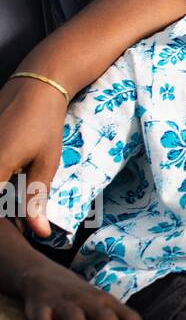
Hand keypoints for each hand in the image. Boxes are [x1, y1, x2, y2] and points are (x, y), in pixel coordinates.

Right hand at [0, 77, 71, 236]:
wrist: (35, 86)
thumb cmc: (44, 124)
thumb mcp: (45, 162)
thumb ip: (36, 198)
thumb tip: (40, 233)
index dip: (4, 218)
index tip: (15, 229)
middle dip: (2, 201)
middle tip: (17, 191)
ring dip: (1, 188)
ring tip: (14, 181)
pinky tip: (9, 172)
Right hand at [19, 263, 152, 319]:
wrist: (46, 276)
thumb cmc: (84, 301)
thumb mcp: (102, 310)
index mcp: (109, 303)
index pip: (130, 318)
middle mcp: (90, 301)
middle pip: (105, 317)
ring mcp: (65, 303)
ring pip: (75, 316)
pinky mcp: (42, 307)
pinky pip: (44, 318)